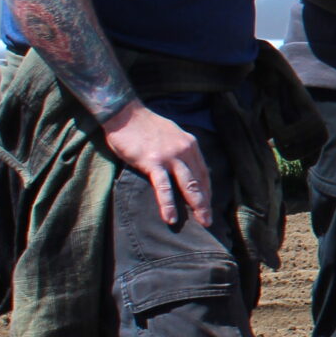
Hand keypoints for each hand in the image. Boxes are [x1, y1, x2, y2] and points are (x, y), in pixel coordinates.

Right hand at [101, 102, 208, 226]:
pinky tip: (170, 217)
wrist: (126, 114)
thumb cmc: (145, 125)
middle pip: (200, 180)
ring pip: (189, 184)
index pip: (203, 172)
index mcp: (190, 144)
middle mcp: (185, 150)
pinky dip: (168, 204)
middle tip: (209, 220)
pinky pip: (163, 187)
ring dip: (197, 205)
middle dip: (206, 202)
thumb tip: (185, 166)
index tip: (208, 204)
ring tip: (202, 222)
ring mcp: (170, 156)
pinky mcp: (153, 162)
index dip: (207, 190)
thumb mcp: (172, 134)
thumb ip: (180, 149)